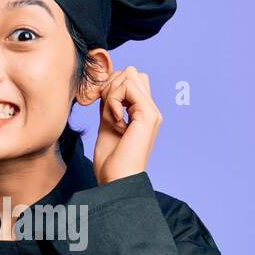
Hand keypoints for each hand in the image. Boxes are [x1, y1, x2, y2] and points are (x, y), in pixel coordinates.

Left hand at [92, 66, 161, 184]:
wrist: (117, 181)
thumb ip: (109, 105)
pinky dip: (113, 100)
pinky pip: (127, 87)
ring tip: (111, 118)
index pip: (131, 80)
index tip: (102, 108)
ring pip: (130, 76)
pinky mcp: (148, 114)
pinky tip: (114, 121)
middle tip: (105, 111)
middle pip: (133, 73)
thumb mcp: (106, 124)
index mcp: (143, 114)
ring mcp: (151, 112)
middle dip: (112, 85)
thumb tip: (107, 85)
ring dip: (112, 92)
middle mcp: (150, 111)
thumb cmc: (111, 162)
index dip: (112, 86)